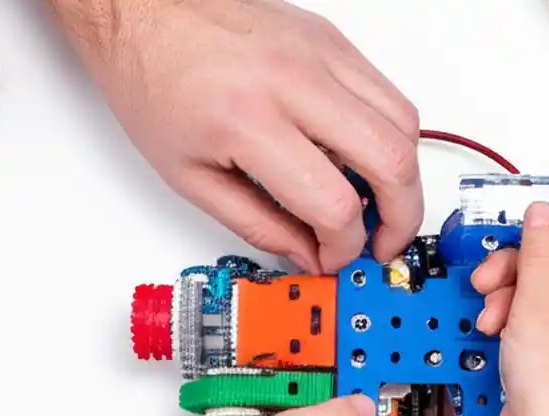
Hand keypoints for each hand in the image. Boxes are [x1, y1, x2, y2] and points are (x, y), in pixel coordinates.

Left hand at [51, 0, 421, 273]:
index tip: (333, 258)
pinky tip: (360, 159)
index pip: (334, 203)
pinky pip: (388, 94)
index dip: (343, 247)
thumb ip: (256, 224)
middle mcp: (294, 80)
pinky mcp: (332, 40)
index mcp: (249, 120)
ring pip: (405, 124)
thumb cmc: (153, 79)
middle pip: (393, 161)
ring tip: (375, 204)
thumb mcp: (189, 176)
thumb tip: (307, 254)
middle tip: (384, 244)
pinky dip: (389, 136)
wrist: (143, 10)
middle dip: (401, 219)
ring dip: (402, 177)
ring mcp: (321, 53)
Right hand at [471, 203, 548, 415]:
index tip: (527, 238)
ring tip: (493, 314)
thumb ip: (539, 251)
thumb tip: (542, 214)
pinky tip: (495, 328)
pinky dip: (513, 314)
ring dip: (510, 292)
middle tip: (494, 278)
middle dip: (522, 266)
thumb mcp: (538, 304)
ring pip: (544, 283)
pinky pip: (536, 311)